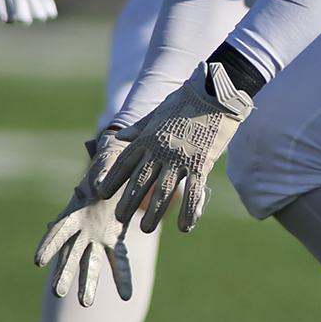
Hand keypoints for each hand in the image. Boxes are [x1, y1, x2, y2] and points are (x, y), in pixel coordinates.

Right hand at [35, 135, 134, 304]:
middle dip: (64, 272)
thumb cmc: (108, 162)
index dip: (48, 245)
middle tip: (58, 292)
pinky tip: (127, 297)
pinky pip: (118, 261)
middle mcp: (81, 229)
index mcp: (74, 211)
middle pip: (70, 254)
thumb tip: (98, 185)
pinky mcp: (113, 241)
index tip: (37, 262)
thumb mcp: (105, 161)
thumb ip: (101, 172)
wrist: (121, 168)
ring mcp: (96, 237)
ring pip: (89, 263)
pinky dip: (122, 278)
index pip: (58, 231)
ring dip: (87, 283)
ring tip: (85, 305)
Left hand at [100, 61, 253, 232]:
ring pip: (164, 191)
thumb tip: (120, 136)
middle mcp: (161, 149)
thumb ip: (140, 128)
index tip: (103, 192)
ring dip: (154, 212)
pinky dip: (189, 211)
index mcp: (149, 137)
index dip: (115, 179)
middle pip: (141, 180)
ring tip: (145, 228)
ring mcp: (181, 157)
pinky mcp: (202, 163)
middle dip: (129, 201)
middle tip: (120, 218)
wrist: (217, 93)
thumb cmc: (188, 100)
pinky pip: (193, 191)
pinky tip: (184, 227)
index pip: (126, 162)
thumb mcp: (159, 111)